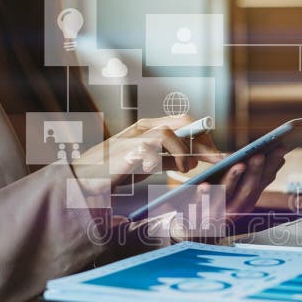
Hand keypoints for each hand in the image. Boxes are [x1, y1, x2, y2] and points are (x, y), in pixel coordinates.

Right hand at [70, 116, 224, 193]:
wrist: (83, 180)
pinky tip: (174, 170)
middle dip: (204, 140)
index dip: (204, 136)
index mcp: (150, 128)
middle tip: (215, 160)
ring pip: (174, 131)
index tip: (217, 154)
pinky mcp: (132, 147)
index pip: (184, 122)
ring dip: (187, 151)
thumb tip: (192, 162)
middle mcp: (145, 126)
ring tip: (187, 169)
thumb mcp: (147, 165)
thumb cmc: (114, 172)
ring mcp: (138, 134)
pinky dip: (173, 157)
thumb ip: (167, 160)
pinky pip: (161, 146)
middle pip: (185, 121)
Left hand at [167, 147, 285, 241]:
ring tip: (239, 165)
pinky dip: (204, 196)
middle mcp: (235, 210)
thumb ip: (254, 179)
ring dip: (233, 181)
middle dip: (254, 173)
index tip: (280, 149)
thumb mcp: (240, 193)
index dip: (271, 167)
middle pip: (247, 191)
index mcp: (246, 201)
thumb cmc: (219, 205)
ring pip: (226, 196)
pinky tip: (204, 185)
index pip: (262, 182)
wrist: (195, 229)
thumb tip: (279, 158)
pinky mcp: (197, 215)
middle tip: (259, 155)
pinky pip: (200, 205)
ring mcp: (217, 214)